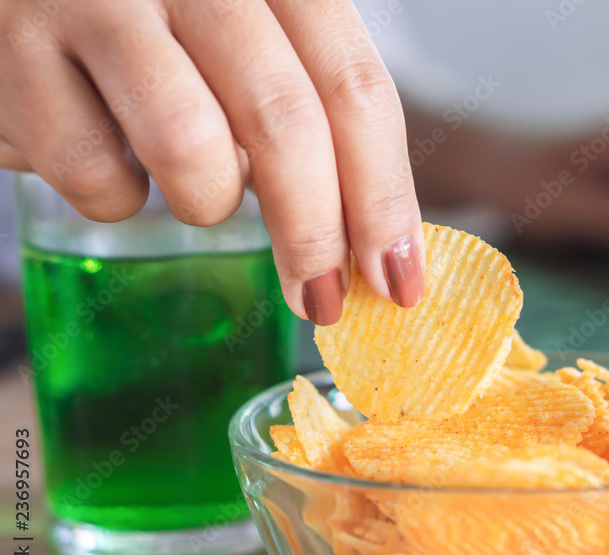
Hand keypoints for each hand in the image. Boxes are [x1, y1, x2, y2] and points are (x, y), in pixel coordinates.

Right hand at [0, 0, 424, 323]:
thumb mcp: (251, 41)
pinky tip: (105, 153)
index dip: (384, 197)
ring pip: (191, 150)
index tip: (397, 279)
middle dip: (314, 235)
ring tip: (190, 186)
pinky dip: (114, 196)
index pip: (355, 88)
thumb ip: (311, 112)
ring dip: (205, 203)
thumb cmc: (157, 22)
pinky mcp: (12, 51)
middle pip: (285, 123)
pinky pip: (94, 172)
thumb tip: (374, 244)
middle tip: (320, 300)